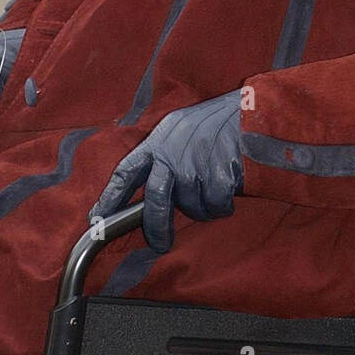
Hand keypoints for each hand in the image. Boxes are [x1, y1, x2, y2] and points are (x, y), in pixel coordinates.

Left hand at [89, 91, 243, 253]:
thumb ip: (168, 153)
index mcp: (161, 139)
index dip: (111, 196)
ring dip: (204, 208)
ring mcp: (196, 163)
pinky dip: (222, 205)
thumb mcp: (186, 127)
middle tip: (159, 243)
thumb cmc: (223, 120)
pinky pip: (215, 205)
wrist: (257, 110)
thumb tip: (155, 187)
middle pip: (156, 199)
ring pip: (191, 205)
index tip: (97, 217)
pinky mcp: (219, 174)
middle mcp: (173, 151)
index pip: (127, 170)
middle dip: (156, 226)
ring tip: (216, 195)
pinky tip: (231, 192)